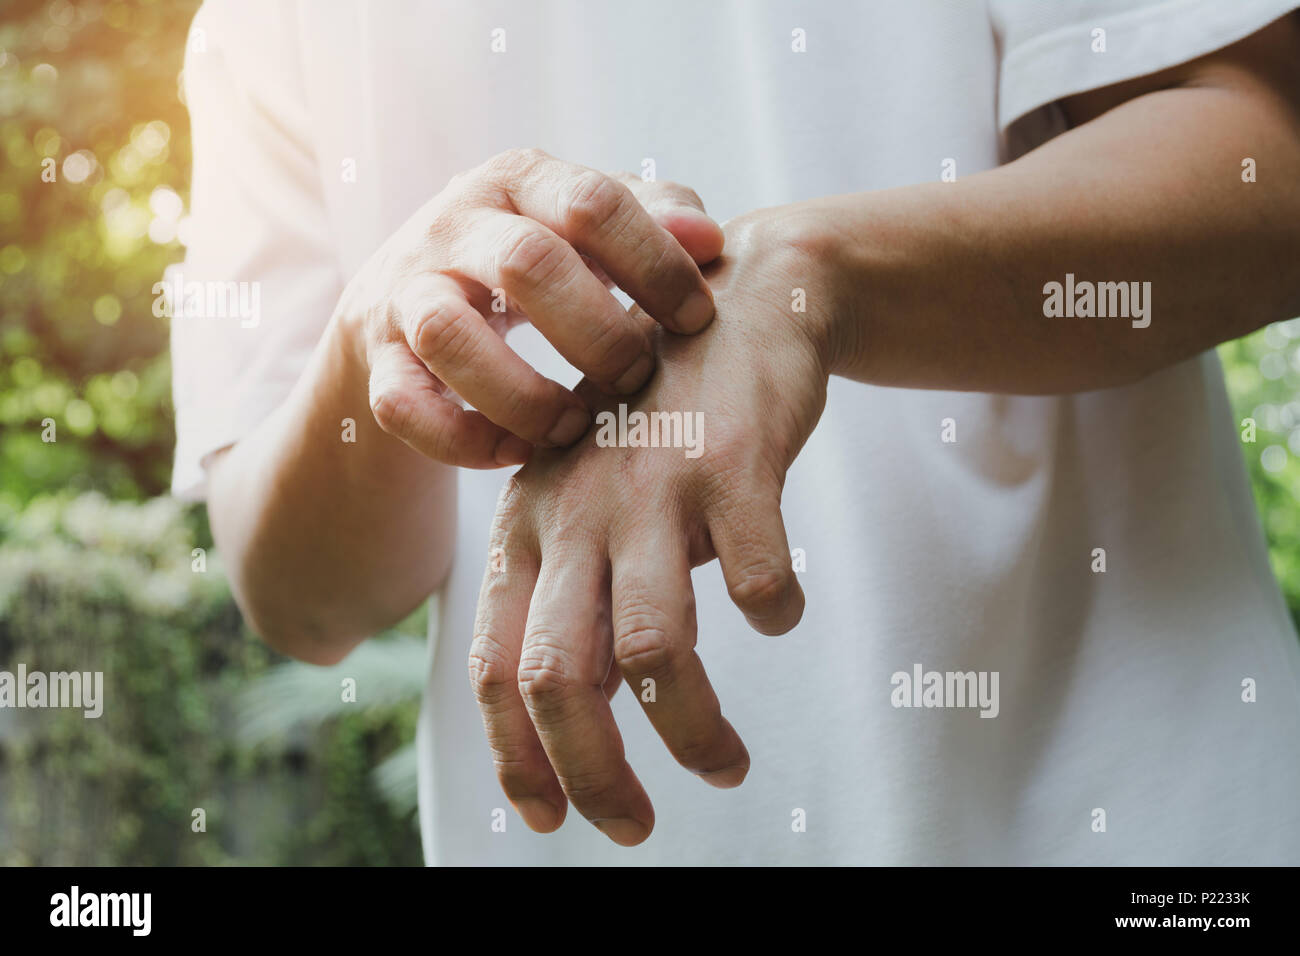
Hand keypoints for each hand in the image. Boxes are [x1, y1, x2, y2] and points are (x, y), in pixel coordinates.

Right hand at [336, 148, 724, 467]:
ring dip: (525, 396)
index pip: (592, 203)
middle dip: (598, 333)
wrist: (407, 297)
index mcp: (520, 181)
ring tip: (575, 427)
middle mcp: (455, 226)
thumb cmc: (534, 261)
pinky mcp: (378, 360)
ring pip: (450, 336)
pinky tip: (517, 453)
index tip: (697, 320)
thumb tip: (711, 240)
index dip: (655, 263)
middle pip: (526, 264)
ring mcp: (407, 292)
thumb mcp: (587, 224)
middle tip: (637, 378)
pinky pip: (404, 405)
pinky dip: (462, 440)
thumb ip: (654, 218)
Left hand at [468, 205, 842, 843]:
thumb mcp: (590, 498)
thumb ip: (577, 590)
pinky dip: (776, 616)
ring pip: (656, 651)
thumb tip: (588, 713)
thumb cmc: (660, 423)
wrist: (736, 302)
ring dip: (694, 732)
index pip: (495, 663)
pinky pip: (757, 582)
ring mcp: (653, 487)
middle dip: (595, 776)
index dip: (516, 756)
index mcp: (530, 524)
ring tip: (726, 765)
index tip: (550, 819)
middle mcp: (576, 510)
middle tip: (635, 827)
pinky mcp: (733, 465)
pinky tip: (785, 612)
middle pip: (560, 677)